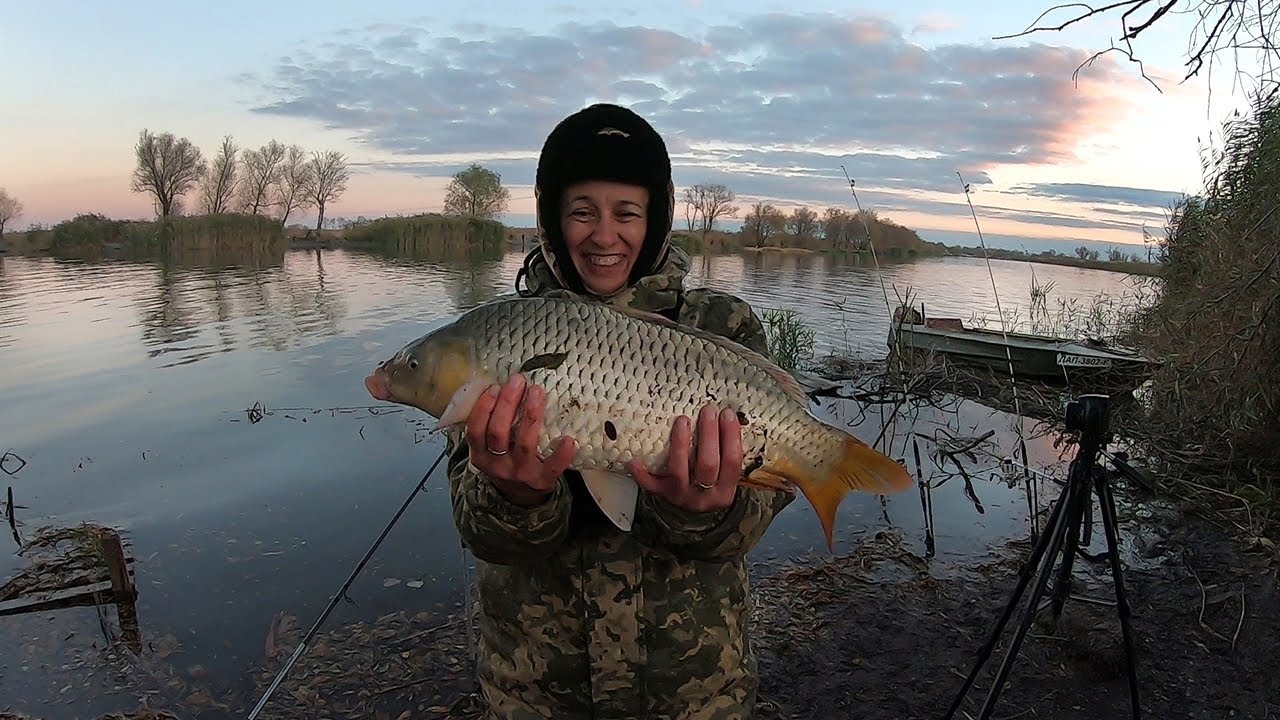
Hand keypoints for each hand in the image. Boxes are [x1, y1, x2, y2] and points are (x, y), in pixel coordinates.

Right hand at [466, 373, 576, 505]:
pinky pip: (552, 467)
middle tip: (518, 380)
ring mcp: (520, 473)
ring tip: (537, 393)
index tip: (495, 386)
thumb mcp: (489, 449)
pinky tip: (569, 439)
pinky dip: (561, 454)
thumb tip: (501, 386)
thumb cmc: (506, 461)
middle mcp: (497, 465)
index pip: (476, 430)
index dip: (483, 407)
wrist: (520, 496)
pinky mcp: (542, 480)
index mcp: (480, 455)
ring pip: (524, 443)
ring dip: (531, 415)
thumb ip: (490, 425)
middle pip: (498, 432)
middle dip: (508, 403)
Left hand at [628, 404, 741, 512]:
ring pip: (679, 470)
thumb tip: (727, 417)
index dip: (731, 436)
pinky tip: (635, 459)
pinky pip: (650, 484)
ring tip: (683, 420)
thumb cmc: (709, 485)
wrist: (690, 514)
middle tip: (708, 411)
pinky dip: (642, 472)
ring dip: (680, 443)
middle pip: (708, 464)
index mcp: (724, 491)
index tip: (727, 413)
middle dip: (709, 434)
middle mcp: (703, 496)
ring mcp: (680, 495)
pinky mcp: (661, 494)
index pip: (732, 462)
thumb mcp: (724, 477)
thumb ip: (726, 454)